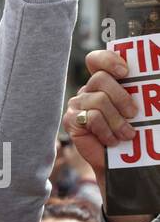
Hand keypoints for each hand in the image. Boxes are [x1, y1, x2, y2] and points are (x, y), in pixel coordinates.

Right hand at [63, 49, 137, 175]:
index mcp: (104, 82)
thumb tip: (157, 82)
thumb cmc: (131, 132)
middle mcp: (87, 90)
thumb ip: (141, 93)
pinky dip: (106, 130)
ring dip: (116, 120)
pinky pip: (91, 118)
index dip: (108, 60)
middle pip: (99, 79)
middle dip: (121, 97)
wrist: (118, 161)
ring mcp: (77, 105)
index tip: (125, 72)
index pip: (96, 60)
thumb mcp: (140, 109)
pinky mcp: (71, 121)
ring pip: (98, 100)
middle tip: (133, 114)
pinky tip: (113, 140)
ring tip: (127, 134)